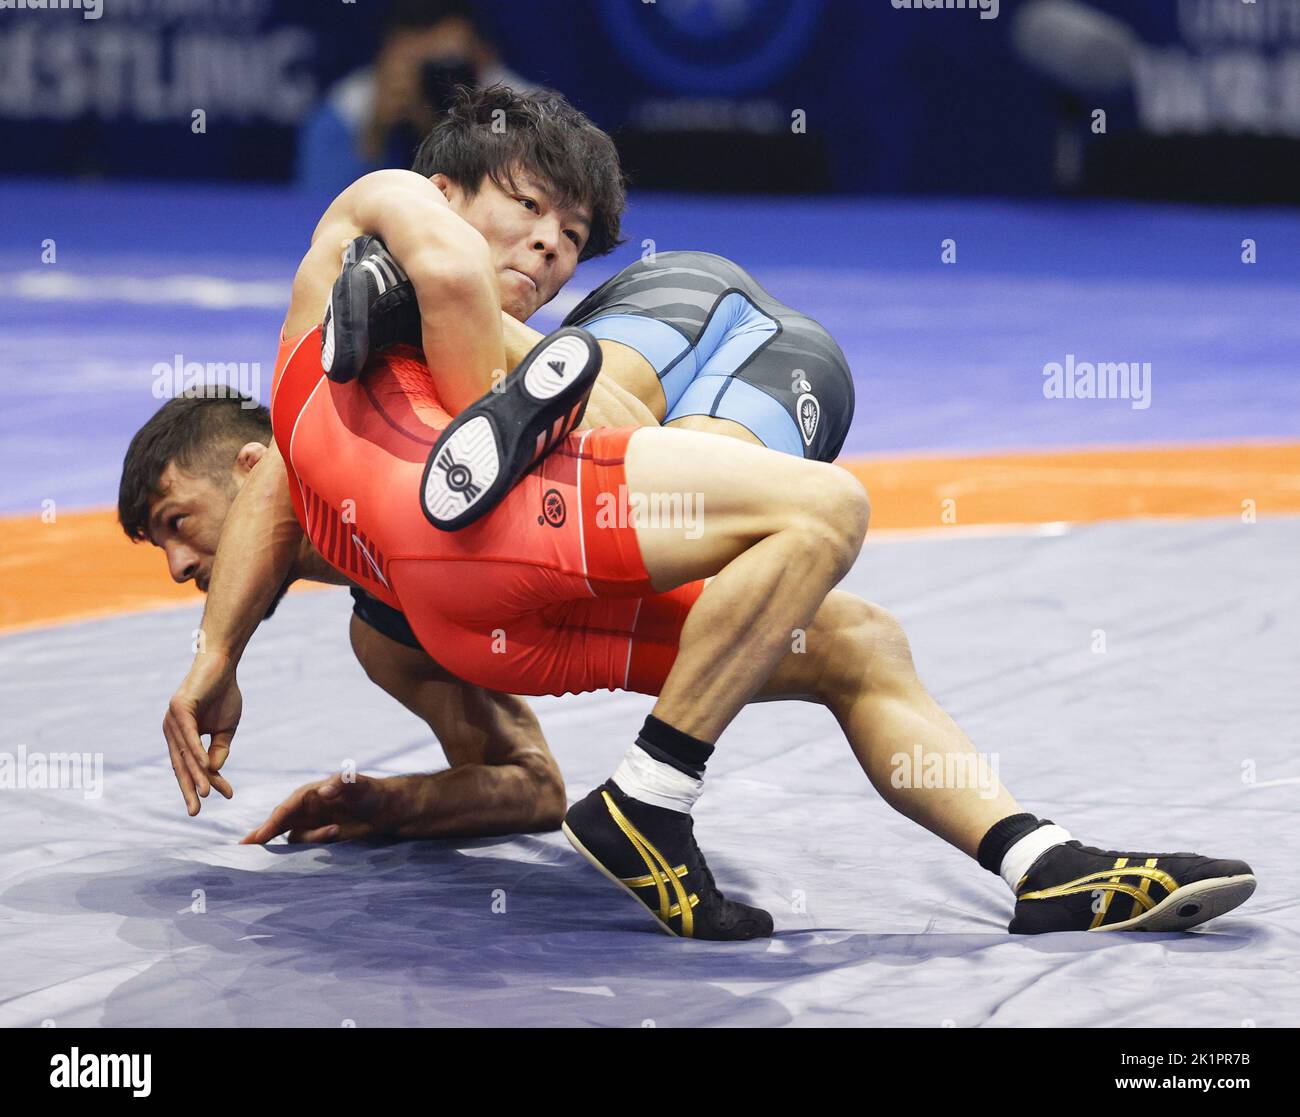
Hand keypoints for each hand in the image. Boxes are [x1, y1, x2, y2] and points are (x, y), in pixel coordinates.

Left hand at [163, 652, 239, 815]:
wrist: (222, 664)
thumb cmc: (224, 694)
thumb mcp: (225, 729)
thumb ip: (219, 749)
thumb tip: (213, 770)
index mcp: (181, 737)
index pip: (191, 766)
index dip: (205, 781)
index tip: (223, 796)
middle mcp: (172, 731)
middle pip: (181, 766)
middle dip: (189, 789)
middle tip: (195, 812)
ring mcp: (172, 720)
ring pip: (185, 754)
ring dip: (195, 775)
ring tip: (205, 794)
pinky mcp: (179, 709)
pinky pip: (188, 736)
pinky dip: (196, 753)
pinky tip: (205, 767)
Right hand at [240, 772, 393, 844]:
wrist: (386, 809)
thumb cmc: (371, 792)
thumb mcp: (359, 784)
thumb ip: (342, 783)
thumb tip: (324, 791)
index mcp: (309, 794)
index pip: (285, 810)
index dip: (270, 824)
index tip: (258, 838)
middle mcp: (305, 809)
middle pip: (278, 824)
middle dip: (262, 836)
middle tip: (243, 850)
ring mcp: (311, 824)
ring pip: (292, 838)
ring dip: (309, 840)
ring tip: (336, 830)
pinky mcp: (319, 837)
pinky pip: (304, 847)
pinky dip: (304, 851)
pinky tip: (321, 847)